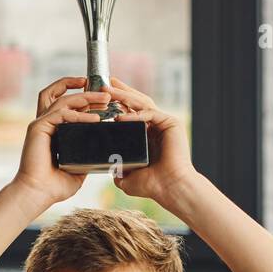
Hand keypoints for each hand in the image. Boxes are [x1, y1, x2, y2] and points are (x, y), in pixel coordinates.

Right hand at [12, 77, 110, 207]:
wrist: (37, 194)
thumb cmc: (54, 186)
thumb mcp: (78, 169)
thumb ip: (87, 158)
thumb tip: (104, 152)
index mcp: (53, 130)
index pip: (67, 105)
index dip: (85, 99)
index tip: (105, 101)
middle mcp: (45, 123)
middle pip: (61, 94)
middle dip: (85, 90)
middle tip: (107, 93)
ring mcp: (41, 123)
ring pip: (63, 100)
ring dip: (86, 97)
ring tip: (105, 100)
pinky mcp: (38, 127)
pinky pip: (61, 114)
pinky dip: (79, 115)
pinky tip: (95, 119)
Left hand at [105, 76, 196, 207]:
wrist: (170, 188)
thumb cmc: (152, 185)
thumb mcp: (126, 177)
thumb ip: (117, 169)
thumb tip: (104, 166)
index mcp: (146, 135)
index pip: (129, 113)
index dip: (116, 104)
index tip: (101, 98)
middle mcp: (155, 126)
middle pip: (135, 104)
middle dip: (119, 93)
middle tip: (105, 83)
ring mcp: (164, 123)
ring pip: (142, 104)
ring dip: (125, 96)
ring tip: (109, 89)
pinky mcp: (171, 123)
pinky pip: (151, 113)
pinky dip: (136, 114)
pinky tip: (120, 117)